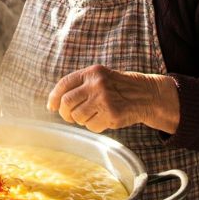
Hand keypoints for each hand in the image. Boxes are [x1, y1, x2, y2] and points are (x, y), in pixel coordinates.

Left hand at [47, 64, 179, 134]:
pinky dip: (94, 126)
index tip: (51, 106)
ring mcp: (104, 99)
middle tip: (69, 117)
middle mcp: (97, 84)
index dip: (54, 97)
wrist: (146, 95)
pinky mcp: (112, 114)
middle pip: (67, 103)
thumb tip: (55, 104)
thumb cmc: (118, 88)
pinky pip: (91, 126)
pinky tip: (103, 119)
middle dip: (64, 113)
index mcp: (92, 72)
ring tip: (92, 116)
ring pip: (78, 117)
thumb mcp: (100, 78)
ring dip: (81, 120)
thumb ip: (80, 85)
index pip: (64, 84)